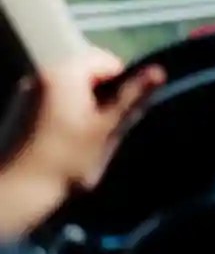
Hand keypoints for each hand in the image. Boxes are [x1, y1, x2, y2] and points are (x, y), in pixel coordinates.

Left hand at [0, 47, 163, 235]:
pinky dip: (64, 115)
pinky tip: (63, 143)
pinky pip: (53, 101)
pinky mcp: (18, 109)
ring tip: (83, 139)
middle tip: (103, 130)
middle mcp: (41, 74)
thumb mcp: (107, 128)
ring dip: (84, 107)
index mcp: (64, 73)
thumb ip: (133, 96)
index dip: (122, 85)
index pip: (107, 60)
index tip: (119, 114)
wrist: (15, 193)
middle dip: (102, 97)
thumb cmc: (66, 160)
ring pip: (72, 89)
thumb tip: (160, 70)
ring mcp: (26, 91)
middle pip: (88, 74)